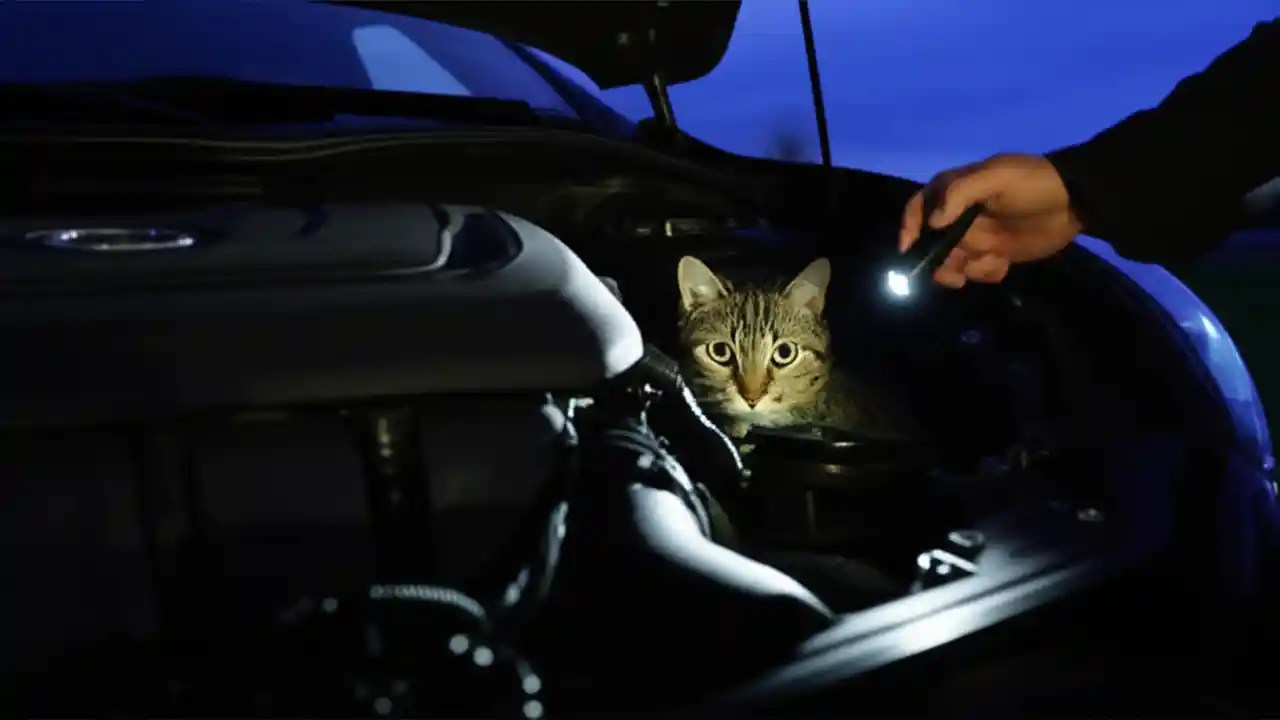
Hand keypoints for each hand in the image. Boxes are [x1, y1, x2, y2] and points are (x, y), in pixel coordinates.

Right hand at [898, 153, 1083, 287]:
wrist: (1075, 201)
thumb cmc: (1032, 183)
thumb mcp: (996, 177)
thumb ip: (961, 194)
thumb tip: (933, 222)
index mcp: (955, 192)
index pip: (919, 208)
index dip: (909, 229)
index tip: (910, 251)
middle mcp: (960, 216)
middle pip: (931, 244)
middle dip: (940, 261)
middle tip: (955, 273)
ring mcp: (977, 236)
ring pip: (952, 262)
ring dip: (967, 268)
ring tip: (991, 262)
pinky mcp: (995, 254)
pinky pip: (977, 271)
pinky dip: (988, 271)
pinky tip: (1005, 263)